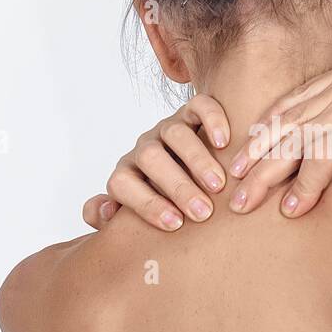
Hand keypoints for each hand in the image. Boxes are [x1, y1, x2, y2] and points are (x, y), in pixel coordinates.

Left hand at [81, 95, 230, 231]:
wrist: (186, 170)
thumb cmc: (165, 204)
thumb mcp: (136, 217)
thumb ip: (111, 220)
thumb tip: (106, 211)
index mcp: (128, 173)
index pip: (122, 183)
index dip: (146, 203)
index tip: (175, 224)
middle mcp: (145, 148)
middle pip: (150, 158)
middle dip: (177, 186)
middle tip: (202, 212)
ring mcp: (168, 129)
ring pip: (175, 134)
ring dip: (197, 161)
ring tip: (218, 186)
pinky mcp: (192, 113)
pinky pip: (200, 106)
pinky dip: (213, 121)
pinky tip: (225, 144)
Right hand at [226, 63, 331, 216]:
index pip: (326, 153)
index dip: (304, 184)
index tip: (288, 211)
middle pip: (301, 135)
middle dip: (267, 170)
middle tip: (242, 200)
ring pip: (290, 117)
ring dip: (258, 146)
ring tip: (236, 174)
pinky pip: (292, 101)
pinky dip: (267, 123)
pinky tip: (248, 144)